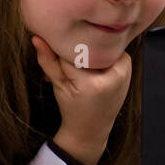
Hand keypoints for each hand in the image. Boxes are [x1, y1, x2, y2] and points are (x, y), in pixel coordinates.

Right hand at [32, 35, 131, 164]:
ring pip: (98, 46)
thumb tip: (37, 37)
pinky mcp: (128, 65)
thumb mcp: (58, 86)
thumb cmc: (73, 108)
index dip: (61, 51)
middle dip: (76, 51)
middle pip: (88, 46)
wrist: (93, 127)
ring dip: (88, 53)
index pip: (73, 51)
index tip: (56, 56)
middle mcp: (114, 74)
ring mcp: (124, 69)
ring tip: (81, 70)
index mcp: (93, 82)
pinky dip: (99, 55)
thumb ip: (48, 60)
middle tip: (68, 68)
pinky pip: (108, 50)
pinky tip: (93, 69)